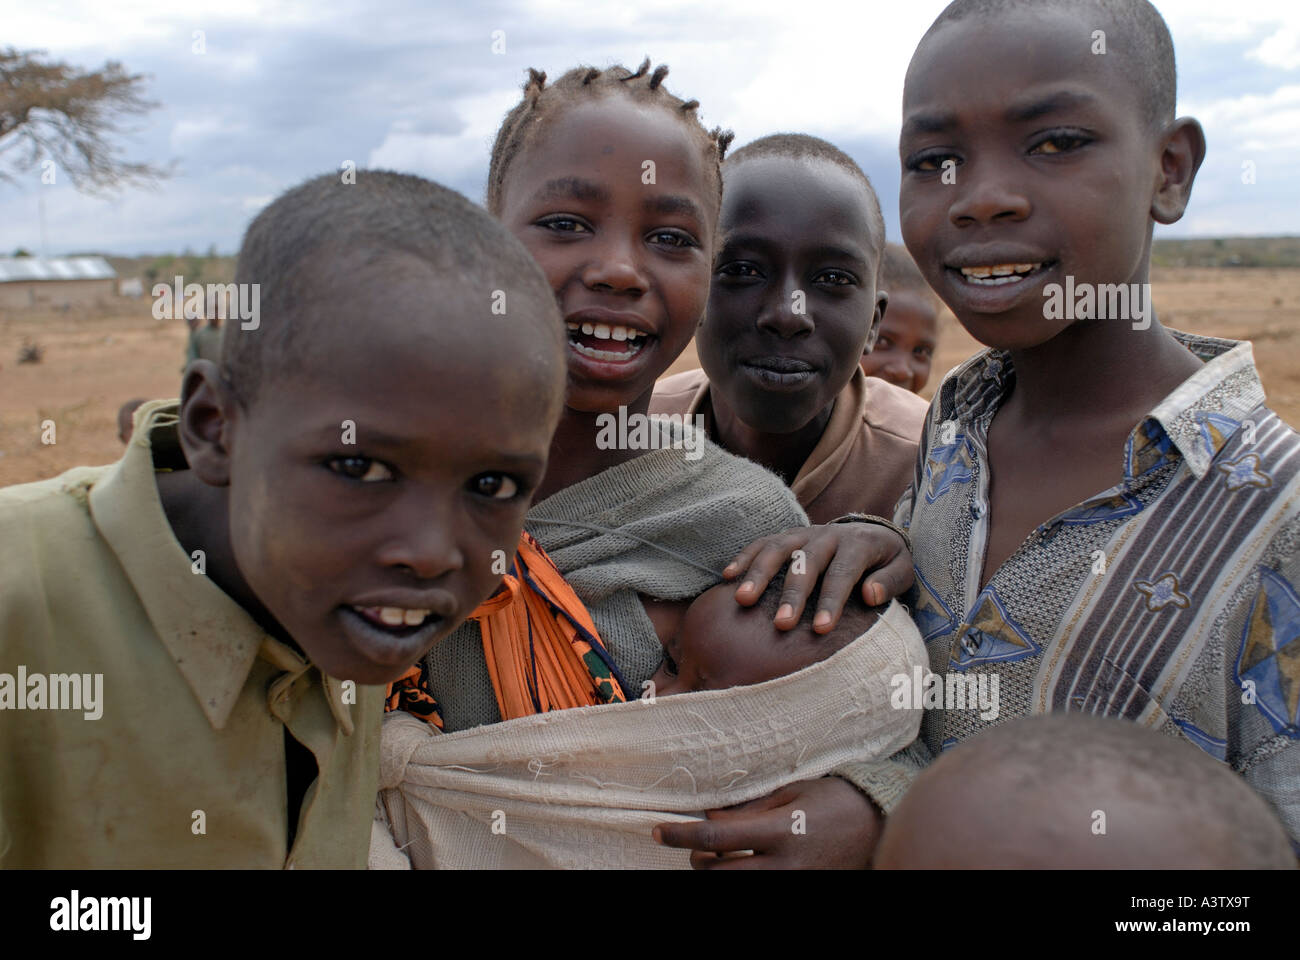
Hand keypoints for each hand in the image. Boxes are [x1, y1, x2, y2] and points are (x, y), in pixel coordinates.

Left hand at [652, 776, 882, 868]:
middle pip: (715, 872)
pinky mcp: (799, 891)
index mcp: (779, 831)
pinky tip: (743, 863)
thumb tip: (709, 816)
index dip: (680, 835)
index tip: (658, 831)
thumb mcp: (790, 793)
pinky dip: (742, 877)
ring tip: (725, 854)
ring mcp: (792, 884)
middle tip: (702, 842)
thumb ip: (748, 809)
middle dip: (698, 857)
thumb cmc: (834, 801)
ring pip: (732, 888)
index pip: (714, 837)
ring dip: (718, 871)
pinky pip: (758, 890)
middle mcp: (783, 865)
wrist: (879, 827)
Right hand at [724, 522, 913, 631]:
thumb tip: (870, 595)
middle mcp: (827, 535)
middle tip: (781, 624)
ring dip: (759, 573)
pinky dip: (744, 557)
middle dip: (793, 593)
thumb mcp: (903, 568)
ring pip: (778, 549)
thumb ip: (891, 581)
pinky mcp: (787, 536)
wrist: (871, 531)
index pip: (843, 572)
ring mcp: (804, 533)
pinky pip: (762, 542)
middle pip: (806, 562)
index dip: (832, 600)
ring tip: (743, 600)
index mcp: (858, 543)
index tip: (821, 629)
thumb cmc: (884, 562)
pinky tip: (727, 576)